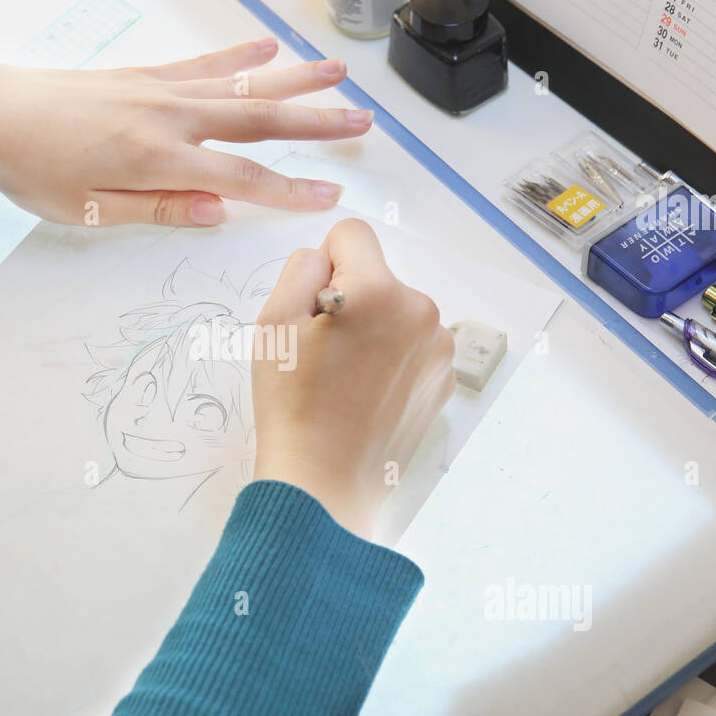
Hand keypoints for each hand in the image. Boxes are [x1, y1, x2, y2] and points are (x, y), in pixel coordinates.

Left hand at [0, 39, 372, 226]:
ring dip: (292, 80)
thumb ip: (156, 210)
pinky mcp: (144, 77)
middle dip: (315, 123)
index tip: (330, 197)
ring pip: (241, 85)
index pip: (242, 179)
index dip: (290, 191)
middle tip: (363, 124)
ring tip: (336, 73)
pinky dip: (237, 56)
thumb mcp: (88, 211)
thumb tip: (217, 212)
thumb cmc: (30, 168)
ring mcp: (159, 91)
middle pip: (257, 120)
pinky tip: (266, 48)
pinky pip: (202, 65)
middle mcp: (168, 118)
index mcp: (158, 160)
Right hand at [251, 218, 455, 540]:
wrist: (325, 480)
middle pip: (376, 276)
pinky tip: (366, 394)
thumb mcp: (273, 322)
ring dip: (373, 330)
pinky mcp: (442, 379)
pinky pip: (412, 345)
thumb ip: (302, 268)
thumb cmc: (293, 405)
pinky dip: (390, 359)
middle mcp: (420, 311)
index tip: (314, 309)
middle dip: (350, 301)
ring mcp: (437, 348)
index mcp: (378, 291)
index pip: (352, 235)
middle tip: (324, 353)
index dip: (323, 266)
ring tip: (345, 378)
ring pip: (395, 311)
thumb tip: (327, 258)